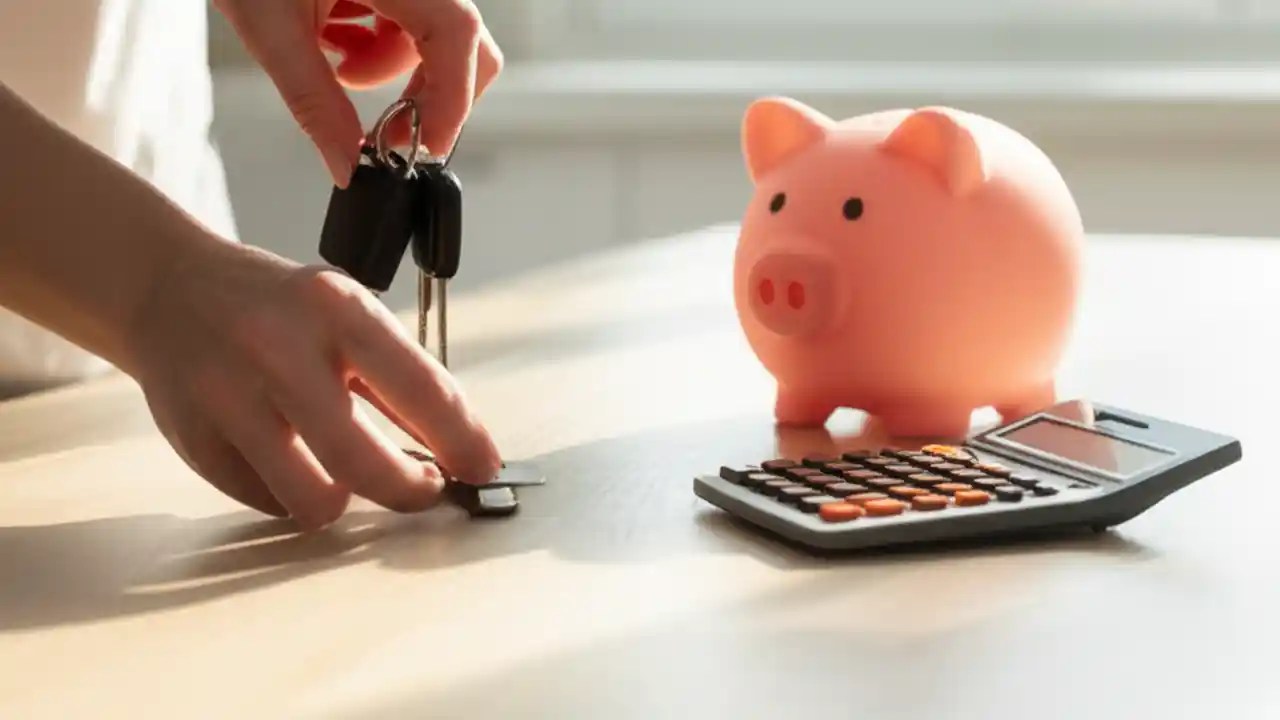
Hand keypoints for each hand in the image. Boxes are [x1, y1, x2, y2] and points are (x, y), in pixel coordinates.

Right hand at [126, 235, 501, 529]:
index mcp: (335, 310)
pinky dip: (289, 494)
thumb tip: (463, 449)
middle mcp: (279, 350)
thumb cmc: (276, 308)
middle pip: (365, 464)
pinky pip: (266, 502)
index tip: (484, 468)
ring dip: (343, 501)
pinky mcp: (193, 439)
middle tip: (423, 488)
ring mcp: (227, 397)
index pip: (422, 389)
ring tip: (345, 474)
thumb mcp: (347, 314)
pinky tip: (288, 459)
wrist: (166, 288)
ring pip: (312, 501)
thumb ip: (400, 380)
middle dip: (409, 492)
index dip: (464, 441)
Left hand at [214, 0, 502, 185]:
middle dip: (431, 94)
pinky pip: (411, 21)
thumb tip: (348, 168)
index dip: (451, 98)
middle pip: (464, 41)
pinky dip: (382, 46)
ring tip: (339, 67)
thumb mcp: (271, 28)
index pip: (456, 34)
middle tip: (388, 130)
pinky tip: (339, 41)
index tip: (423, 146)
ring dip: (393, 69)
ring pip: (435, 37)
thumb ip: (315, 103)